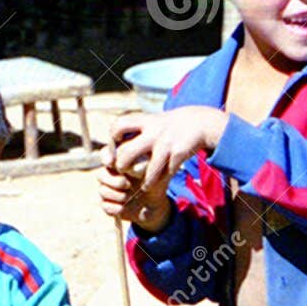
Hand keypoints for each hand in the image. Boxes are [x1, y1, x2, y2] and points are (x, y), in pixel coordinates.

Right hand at [97, 159, 171, 229]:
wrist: (155, 206)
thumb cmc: (155, 184)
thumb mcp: (156, 173)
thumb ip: (147, 166)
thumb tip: (134, 166)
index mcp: (121, 162)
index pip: (106, 155)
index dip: (106, 157)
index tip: (111, 162)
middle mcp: (111, 175)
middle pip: (100, 175)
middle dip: (113, 181)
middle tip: (128, 185)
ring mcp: (108, 190)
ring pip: (102, 191)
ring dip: (117, 195)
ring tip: (129, 198)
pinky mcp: (108, 205)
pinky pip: (105, 206)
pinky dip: (114, 208)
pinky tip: (122, 208)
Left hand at [109, 107, 226, 198]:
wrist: (200, 122)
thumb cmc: (168, 126)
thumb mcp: (151, 122)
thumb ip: (131, 135)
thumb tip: (106, 158)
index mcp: (145, 121)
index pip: (117, 127)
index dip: (112, 139)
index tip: (116, 147)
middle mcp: (154, 131)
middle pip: (126, 155)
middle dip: (122, 167)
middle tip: (125, 170)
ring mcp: (167, 143)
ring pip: (147, 172)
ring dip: (146, 182)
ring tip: (145, 184)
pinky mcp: (179, 154)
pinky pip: (166, 174)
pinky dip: (164, 178)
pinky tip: (164, 177)